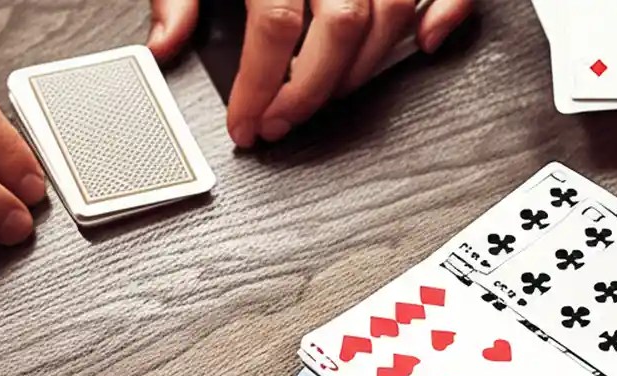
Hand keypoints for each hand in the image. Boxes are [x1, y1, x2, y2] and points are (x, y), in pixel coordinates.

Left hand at [146, 0, 473, 146]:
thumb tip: (166, 44)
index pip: (274, 26)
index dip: (261, 86)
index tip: (247, 123)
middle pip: (340, 29)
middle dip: (311, 93)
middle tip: (282, 123)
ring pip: (391, 15)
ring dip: (362, 71)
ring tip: (327, 97)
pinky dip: (450, 10)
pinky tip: (425, 43)